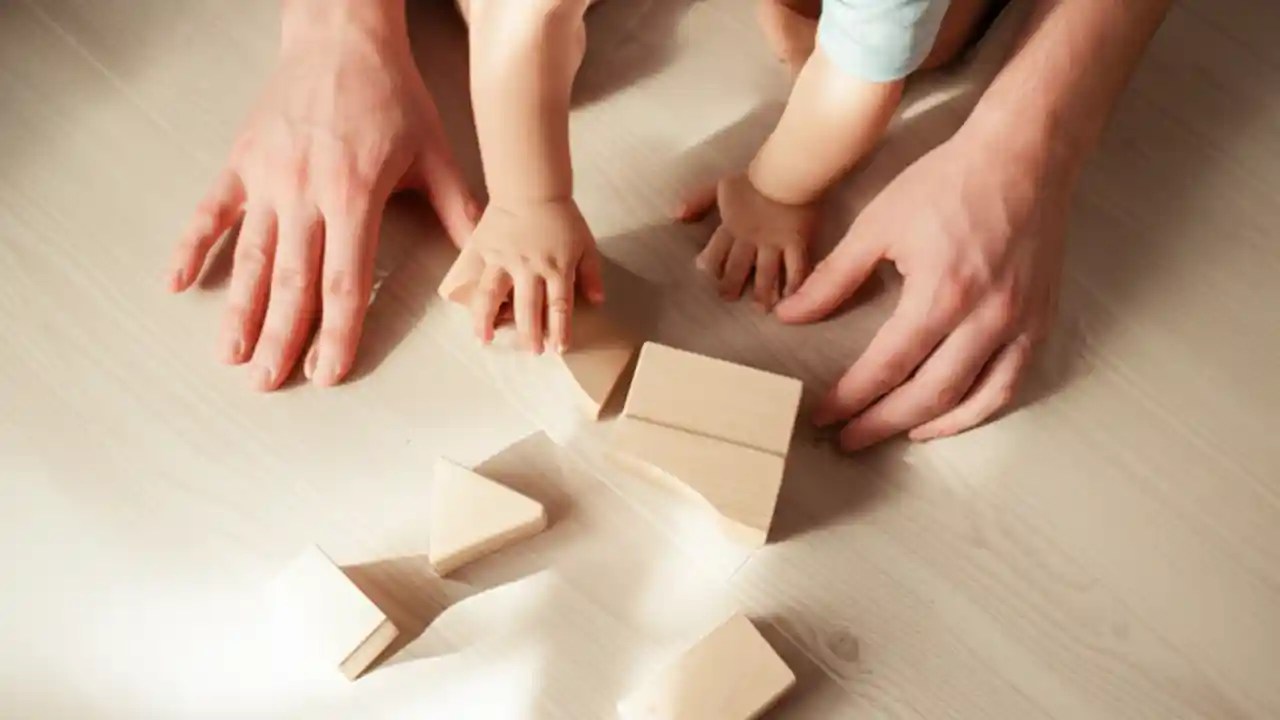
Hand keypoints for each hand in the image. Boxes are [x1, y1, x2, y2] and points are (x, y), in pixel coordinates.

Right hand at [167, 2, 476, 389]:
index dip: (337, 333)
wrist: (342, 35)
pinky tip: (176, 284)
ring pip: (249, 258)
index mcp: (355, 197)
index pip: (345, 283)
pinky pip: (210, 212)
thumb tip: (481, 263)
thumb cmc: (392, 94)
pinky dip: (191, 247)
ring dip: (239, 310)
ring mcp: (267, 179)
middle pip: (291, 283)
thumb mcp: (436, 153)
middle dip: (281, 339)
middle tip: (269, 383)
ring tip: (231, 355)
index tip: (327, 373)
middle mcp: (306, 194)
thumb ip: (459, 212)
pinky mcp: (241, 161)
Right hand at [445, 199, 604, 353]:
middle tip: (532, 352)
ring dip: (488, 321)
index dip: (560, 330)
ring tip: (486, 340)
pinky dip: (471, 297)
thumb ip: (591, 274)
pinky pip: (475, 277)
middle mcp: (530, 267)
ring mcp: (503, 260)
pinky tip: (468, 312)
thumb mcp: (585, 244)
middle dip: (530, 334)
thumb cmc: (561, 216)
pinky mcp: (483, 250)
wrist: (530, 187)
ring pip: (492, 296)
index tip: (559, 349)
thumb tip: (598, 301)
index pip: (560, 306)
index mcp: (557, 267)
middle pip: (528, 308)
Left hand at [677, 174, 817, 310]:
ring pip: (765, 274)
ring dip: (762, 293)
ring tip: (761, 309)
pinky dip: (793, 285)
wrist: (787, 172)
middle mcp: (750, 240)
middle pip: (737, 268)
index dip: (710, 265)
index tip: (708, 275)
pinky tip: (790, 297)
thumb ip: (698, 200)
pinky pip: (796, 268)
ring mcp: (775, 244)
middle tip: (728, 298)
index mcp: (731, 227)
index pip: (715, 253)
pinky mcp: (797, 243)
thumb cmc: (754, 178)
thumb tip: (674, 215)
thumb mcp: (720, 186)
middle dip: (730, 286)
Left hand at [775, 126, 1069, 448]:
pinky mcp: (1039, 320)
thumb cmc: (948, 182)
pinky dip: (979, 409)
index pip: (886, 367)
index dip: (850, 398)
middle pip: (926, 395)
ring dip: (930, 425)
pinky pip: (1010, 382)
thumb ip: (832, 278)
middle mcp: (984, 319)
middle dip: (881, 423)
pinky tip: (949, 415)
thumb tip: (789, 316)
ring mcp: (1018, 324)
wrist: (1023, 156)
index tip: (823, 415)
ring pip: (973, 399)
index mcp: (940, 294)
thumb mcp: (878, 225)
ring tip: (893, 433)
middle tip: (847, 439)